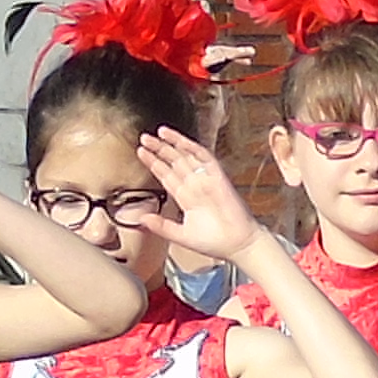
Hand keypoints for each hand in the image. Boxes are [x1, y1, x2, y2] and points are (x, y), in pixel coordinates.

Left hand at [135, 127, 264, 261]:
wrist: (237, 245)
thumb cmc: (214, 242)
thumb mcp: (181, 235)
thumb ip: (161, 226)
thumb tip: (142, 218)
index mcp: (186, 198)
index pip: (166, 175)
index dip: (154, 163)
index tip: (140, 152)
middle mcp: (195, 186)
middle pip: (174, 162)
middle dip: (159, 149)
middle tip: (144, 138)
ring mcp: (206, 180)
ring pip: (187, 156)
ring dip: (173, 144)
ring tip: (158, 133)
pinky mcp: (218, 177)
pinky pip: (205, 157)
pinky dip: (192, 148)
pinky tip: (180, 140)